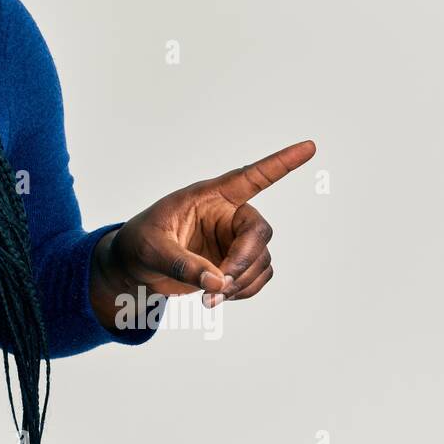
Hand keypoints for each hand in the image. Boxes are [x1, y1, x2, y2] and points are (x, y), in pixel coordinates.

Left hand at [103, 140, 315, 309]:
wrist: (134, 265)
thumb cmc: (139, 242)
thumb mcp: (152, 248)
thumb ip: (182, 263)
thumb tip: (217, 282)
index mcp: (209, 196)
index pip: (251, 176)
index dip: (281, 163)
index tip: (309, 147)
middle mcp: (227, 215)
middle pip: (259, 232)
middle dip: (245, 260)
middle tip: (221, 282)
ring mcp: (234, 240)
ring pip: (261, 260)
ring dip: (242, 282)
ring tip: (210, 297)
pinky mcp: (235, 263)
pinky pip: (258, 277)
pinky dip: (243, 291)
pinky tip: (218, 296)